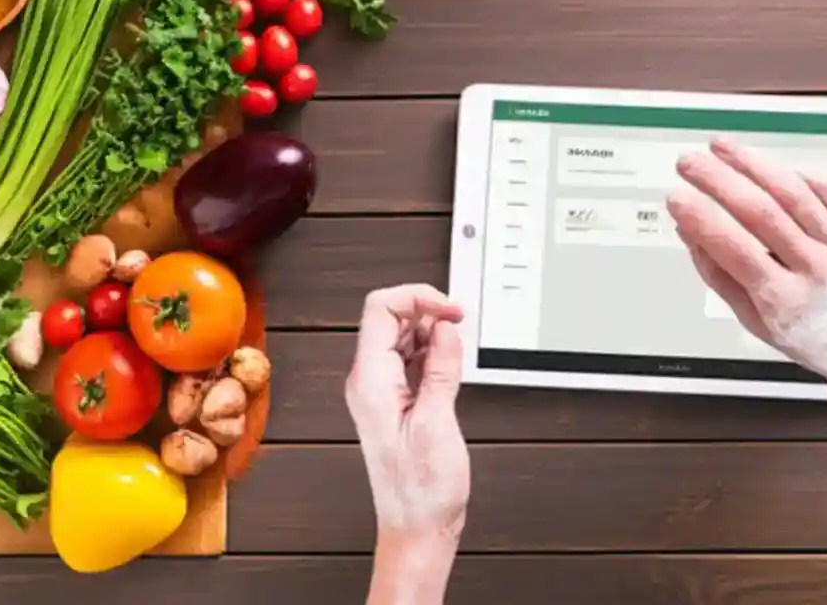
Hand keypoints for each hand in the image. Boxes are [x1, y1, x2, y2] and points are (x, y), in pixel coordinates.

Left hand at [346, 284, 467, 603]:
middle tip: (459, 324)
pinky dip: (431, 353)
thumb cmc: (420, 491)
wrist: (416, 528)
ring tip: (456, 348)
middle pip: (389, 318)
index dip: (417, 298)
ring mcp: (379, 391)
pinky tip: (450, 365)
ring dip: (430, 333)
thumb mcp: (437, 423)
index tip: (450, 308)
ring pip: (400, 337)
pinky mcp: (393, 401)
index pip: (380, 309)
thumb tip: (446, 330)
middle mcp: (368, 382)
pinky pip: (408, 360)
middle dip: (426, 312)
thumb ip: (442, 370)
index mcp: (369, 382)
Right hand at [666, 137, 826, 396]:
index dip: (700, 218)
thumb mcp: (754, 322)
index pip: (732, 247)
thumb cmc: (813, 340)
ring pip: (793, 193)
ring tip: (722, 148)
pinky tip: (773, 165)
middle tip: (689, 163)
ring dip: (752, 164)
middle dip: (718, 180)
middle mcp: (816, 268)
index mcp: (782, 299)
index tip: (676, 197)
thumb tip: (691, 234)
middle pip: (760, 211)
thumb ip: (719, 277)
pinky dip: (800, 174)